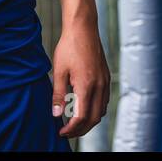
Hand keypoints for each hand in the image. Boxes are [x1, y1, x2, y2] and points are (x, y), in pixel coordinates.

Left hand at [50, 18, 109, 137]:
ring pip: (101, 110)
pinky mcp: (106, 76)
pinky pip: (104, 100)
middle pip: (94, 118)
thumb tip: (56, 115)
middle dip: (81, 129)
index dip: (71, 129)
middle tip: (67, 132)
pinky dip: (95, 109)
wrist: (83, 28)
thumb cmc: (69, 47)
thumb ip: (57, 95)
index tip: (61, 132)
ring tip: (74, 123)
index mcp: (86, 85)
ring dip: (89, 121)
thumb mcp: (58, 71)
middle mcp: (99, 85)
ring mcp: (105, 81)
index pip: (81, 117)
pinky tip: (84, 107)